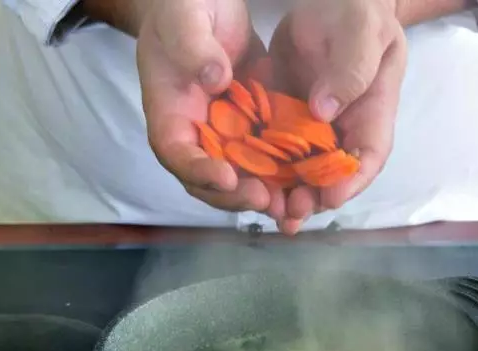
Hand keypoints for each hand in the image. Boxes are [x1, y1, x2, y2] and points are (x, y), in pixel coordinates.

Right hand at [136, 0, 271, 212]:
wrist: (204, 0)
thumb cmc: (181, 7)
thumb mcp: (182, 19)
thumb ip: (194, 48)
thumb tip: (216, 80)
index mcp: (169, 111)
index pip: (176, 153)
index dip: (199, 172)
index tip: (226, 177)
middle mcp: (196, 130)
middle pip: (208, 178)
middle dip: (235, 194)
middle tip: (265, 199)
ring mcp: (225, 129)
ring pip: (241, 172)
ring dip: (264, 191)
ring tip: (290, 203)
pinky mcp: (252, 122)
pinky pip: (267, 151)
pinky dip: (284, 167)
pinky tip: (308, 175)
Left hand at [269, 0, 407, 233]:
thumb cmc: (357, 9)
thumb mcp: (362, 31)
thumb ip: (350, 69)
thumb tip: (324, 111)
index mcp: (372, 108)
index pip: (368, 155)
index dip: (350, 181)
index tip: (328, 198)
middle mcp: (345, 123)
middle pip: (334, 172)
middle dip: (313, 197)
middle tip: (290, 214)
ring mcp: (315, 121)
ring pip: (303, 166)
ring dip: (287, 191)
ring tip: (268, 211)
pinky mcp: (287, 113)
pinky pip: (276, 146)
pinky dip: (264, 165)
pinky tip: (246, 180)